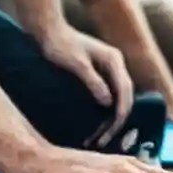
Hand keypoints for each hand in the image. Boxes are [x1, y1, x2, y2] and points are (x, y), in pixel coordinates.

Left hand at [37, 23, 132, 147]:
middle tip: (102, 141)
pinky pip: (107, 96)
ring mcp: (108, 69)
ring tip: (97, 139)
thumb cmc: (60, 45)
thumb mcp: (76, 64)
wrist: (48, 30)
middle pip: (124, 97)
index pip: (125, 91)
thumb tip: (108, 104)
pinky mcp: (99, 74)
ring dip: (109, 119)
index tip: (112, 131)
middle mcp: (116, 65)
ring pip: (116, 99)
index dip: (121, 113)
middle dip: (116, 121)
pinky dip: (102, 112)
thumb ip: (93, 82)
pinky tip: (94, 125)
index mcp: (114, 60)